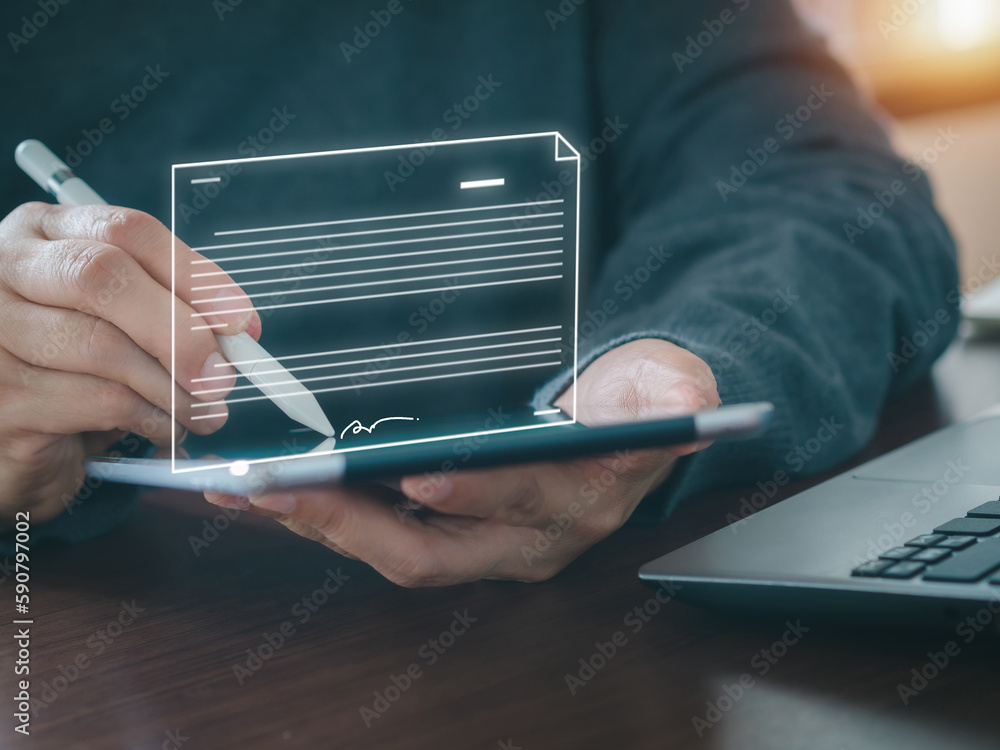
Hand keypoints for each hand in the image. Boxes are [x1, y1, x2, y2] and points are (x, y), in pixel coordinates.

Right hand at [0, 203, 258, 526]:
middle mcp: (6, 268)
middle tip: (222, 376)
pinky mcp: (1, 393)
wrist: (13, 439)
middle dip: (180, 330)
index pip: (126, 231)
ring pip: (103, 346)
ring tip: (204, 412)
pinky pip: (97, 400)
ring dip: (173, 388)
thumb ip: (172, 311)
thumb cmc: (75, 371)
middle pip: (103, 276)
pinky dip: (151, 419)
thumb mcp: (123, 325)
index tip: (239, 320)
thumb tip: (240, 330)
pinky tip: (167, 430)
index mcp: (45, 234)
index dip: (193, 275)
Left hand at [209, 338, 719, 585]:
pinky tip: (271, 488)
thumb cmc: (635, 402)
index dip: (471, 492)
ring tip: (247, 489)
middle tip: (281, 490)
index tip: (417, 476)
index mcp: (576, 503)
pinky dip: (321, 512)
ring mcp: (478, 540)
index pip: (518, 504)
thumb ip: (676, 393)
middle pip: (428, 550)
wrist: (622, 423)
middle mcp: (522, 540)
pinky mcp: (443, 527)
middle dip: (349, 524)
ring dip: (317, 522)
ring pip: (387, 549)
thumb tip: (687, 404)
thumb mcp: (669, 387)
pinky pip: (375, 532)